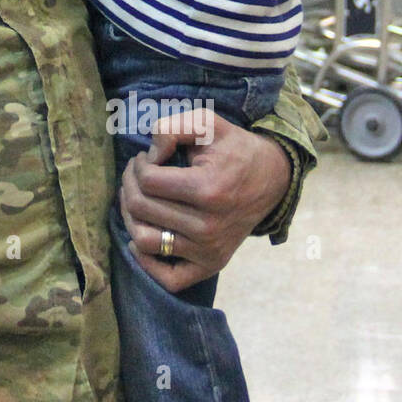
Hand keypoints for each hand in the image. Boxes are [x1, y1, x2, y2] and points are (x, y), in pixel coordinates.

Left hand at [117, 110, 291, 291]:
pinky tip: (142, 234)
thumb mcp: (206, 123)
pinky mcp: (210, 266)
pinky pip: (166, 278)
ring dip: (129, 216)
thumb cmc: (233, 148)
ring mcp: (209, 250)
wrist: (272, 178)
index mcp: (208, 190)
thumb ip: (171, 128)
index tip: (147, 157)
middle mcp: (208, 226)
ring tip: (139, 197)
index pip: (147, 180)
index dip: (138, 164)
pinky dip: (145, 260)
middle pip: (140, 208)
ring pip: (143, 240)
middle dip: (129, 184)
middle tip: (139, 172)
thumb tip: (149, 152)